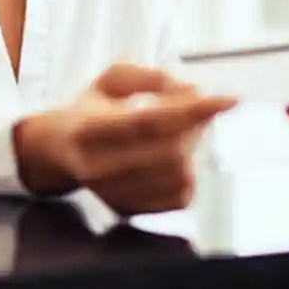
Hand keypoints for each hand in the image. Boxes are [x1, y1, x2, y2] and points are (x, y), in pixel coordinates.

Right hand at [15, 64, 236, 215]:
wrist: (58, 152)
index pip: (150, 121)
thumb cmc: (92, 108)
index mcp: (88, 128)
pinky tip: (173, 155)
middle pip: (170, 149)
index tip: (229, 99)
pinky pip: (181, 195)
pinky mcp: (129, 211)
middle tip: (196, 108)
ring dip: (193, 147)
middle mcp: (97, 167)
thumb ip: (153, 77)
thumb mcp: (113, 77)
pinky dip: (189, 171)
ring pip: (179, 174)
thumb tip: (193, 92)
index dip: (193, 110)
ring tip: (180, 131)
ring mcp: (113, 194)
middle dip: (195, 125)